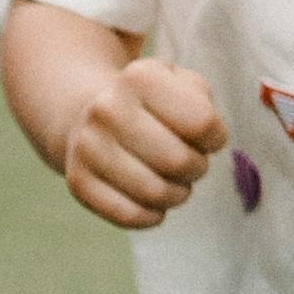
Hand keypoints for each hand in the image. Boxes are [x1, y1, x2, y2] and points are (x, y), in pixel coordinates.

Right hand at [63, 57, 225, 229]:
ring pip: (155, 192)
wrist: (89, 115)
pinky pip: (128, 215)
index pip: (201, 123)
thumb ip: (203, 102)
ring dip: (178, 194)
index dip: (215, 137)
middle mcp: (107, 108)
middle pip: (179, 161)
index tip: (208, 138)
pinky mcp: (78, 181)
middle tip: (192, 164)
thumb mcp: (182, 84)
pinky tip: (155, 204)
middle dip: (197, 168)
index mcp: (140, 78)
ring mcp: (87, 146)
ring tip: (175, 182)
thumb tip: (206, 138)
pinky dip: (152, 215)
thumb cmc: (153, 104)